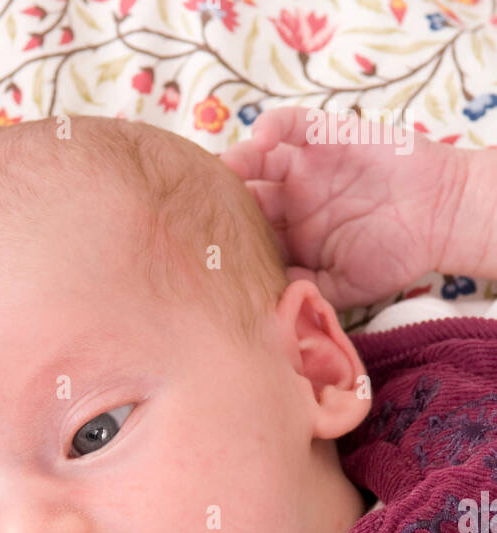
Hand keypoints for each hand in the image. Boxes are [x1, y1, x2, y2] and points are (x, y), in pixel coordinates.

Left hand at [220, 106, 457, 309]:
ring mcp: (306, 168)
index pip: (245, 237)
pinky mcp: (325, 136)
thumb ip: (300, 290)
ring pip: (259, 159)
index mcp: (289, 239)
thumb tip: (256, 299)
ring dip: (238, 162)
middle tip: (200, 206)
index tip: (203, 248)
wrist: (440, 220)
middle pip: (243, 196)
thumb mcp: (341, 288)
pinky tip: (260, 139)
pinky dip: (272, 126)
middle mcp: (291, 202)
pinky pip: (291, 125)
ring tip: (225, 169)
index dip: (224, 239)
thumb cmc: (394, 258)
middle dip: (221, 200)